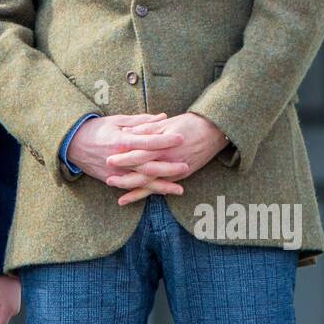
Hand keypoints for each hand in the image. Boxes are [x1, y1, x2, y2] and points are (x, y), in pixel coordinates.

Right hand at [67, 113, 188, 185]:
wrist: (72, 144)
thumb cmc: (97, 129)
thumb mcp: (117, 121)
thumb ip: (141, 121)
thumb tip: (163, 118)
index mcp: (121, 140)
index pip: (147, 141)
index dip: (165, 140)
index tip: (181, 137)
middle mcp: (119, 158)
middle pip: (147, 165)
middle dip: (168, 167)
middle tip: (186, 166)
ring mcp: (115, 172)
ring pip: (142, 181)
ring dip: (161, 186)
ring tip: (179, 188)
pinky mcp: (111, 180)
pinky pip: (131, 187)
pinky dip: (146, 192)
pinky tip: (160, 194)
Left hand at [105, 112, 227, 205]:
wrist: (214, 131)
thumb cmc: (190, 124)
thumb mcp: (168, 123)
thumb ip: (147, 128)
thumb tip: (127, 132)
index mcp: (164, 145)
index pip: (140, 153)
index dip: (125, 157)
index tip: (109, 159)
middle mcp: (169, 160)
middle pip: (144, 172)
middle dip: (126, 178)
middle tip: (109, 181)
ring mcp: (176, 171)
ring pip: (153, 184)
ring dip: (136, 191)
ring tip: (120, 197)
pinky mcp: (181, 176)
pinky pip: (162, 187)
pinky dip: (149, 193)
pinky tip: (137, 199)